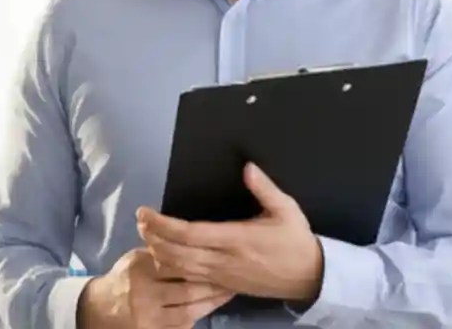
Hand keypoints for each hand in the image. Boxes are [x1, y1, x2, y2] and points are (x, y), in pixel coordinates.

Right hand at [77, 248, 233, 328]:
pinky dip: (200, 316)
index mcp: (139, 267)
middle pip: (187, 288)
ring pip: (189, 310)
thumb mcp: (135, 258)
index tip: (221, 256)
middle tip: (233, 276)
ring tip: (228, 292)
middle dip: (213, 283)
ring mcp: (147, 316)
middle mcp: (143, 292)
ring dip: (212, 302)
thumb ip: (159, 253)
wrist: (98, 309)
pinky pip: (183, 326)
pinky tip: (210, 308)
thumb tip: (189, 239)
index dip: (201, 261)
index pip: (176, 262)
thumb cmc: (123, 278)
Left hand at [137, 162, 323, 302]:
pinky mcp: (223, 285)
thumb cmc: (296, 241)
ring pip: (179, 269)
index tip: (145, 211)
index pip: (189, 233)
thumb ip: (265, 188)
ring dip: (158, 252)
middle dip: (153, 237)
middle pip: (176, 253)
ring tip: (146, 234)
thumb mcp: (287, 210)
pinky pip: (190, 280)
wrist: (310, 278)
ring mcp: (222, 275)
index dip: (162, 224)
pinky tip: (162, 256)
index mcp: (236, 238)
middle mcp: (224, 259)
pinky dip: (171, 268)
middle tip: (140, 220)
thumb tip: (247, 166)